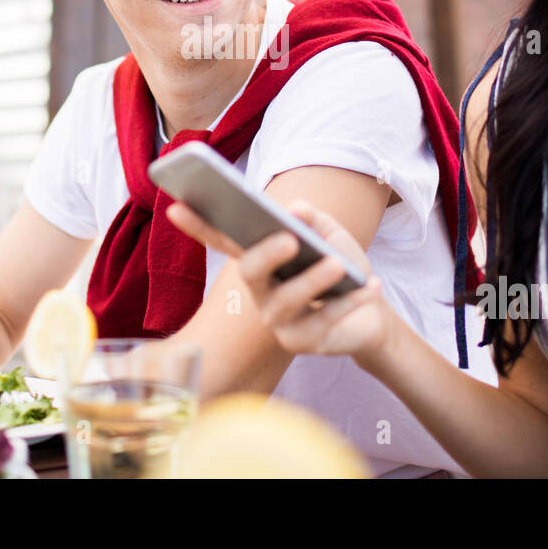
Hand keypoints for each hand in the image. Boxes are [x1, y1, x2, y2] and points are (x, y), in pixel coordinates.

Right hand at [165, 198, 393, 359]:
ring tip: (338, 264)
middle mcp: (260, 290)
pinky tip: (370, 286)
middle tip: (290, 238)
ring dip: (313, 280)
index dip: (199, 226)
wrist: (372, 315)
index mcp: (261, 258)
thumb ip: (313, 220)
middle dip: (266, 253)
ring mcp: (276, 319)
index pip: (224, 240)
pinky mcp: (299, 342)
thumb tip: (295, 210)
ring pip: (284, 301)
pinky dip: (349, 301)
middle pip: (249, 270)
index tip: (175, 206)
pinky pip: (321, 321)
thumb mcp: (331, 235)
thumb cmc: (342, 270)